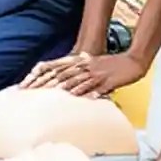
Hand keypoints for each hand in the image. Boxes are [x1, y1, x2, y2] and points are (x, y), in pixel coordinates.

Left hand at [26, 52, 145, 97]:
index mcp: (81, 62)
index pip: (56, 67)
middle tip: (33, 92)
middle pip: (63, 74)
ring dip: (65, 88)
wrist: (133, 62)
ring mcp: (96, 73)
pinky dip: (88, 92)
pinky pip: (96, 87)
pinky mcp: (108, 81)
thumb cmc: (113, 66)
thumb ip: (79, 70)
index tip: (27, 82)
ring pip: (78, 80)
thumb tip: (65, 83)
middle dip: (47, 83)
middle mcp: (86, 66)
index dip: (41, 74)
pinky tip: (81, 98)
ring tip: (52, 95)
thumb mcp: (93, 65)